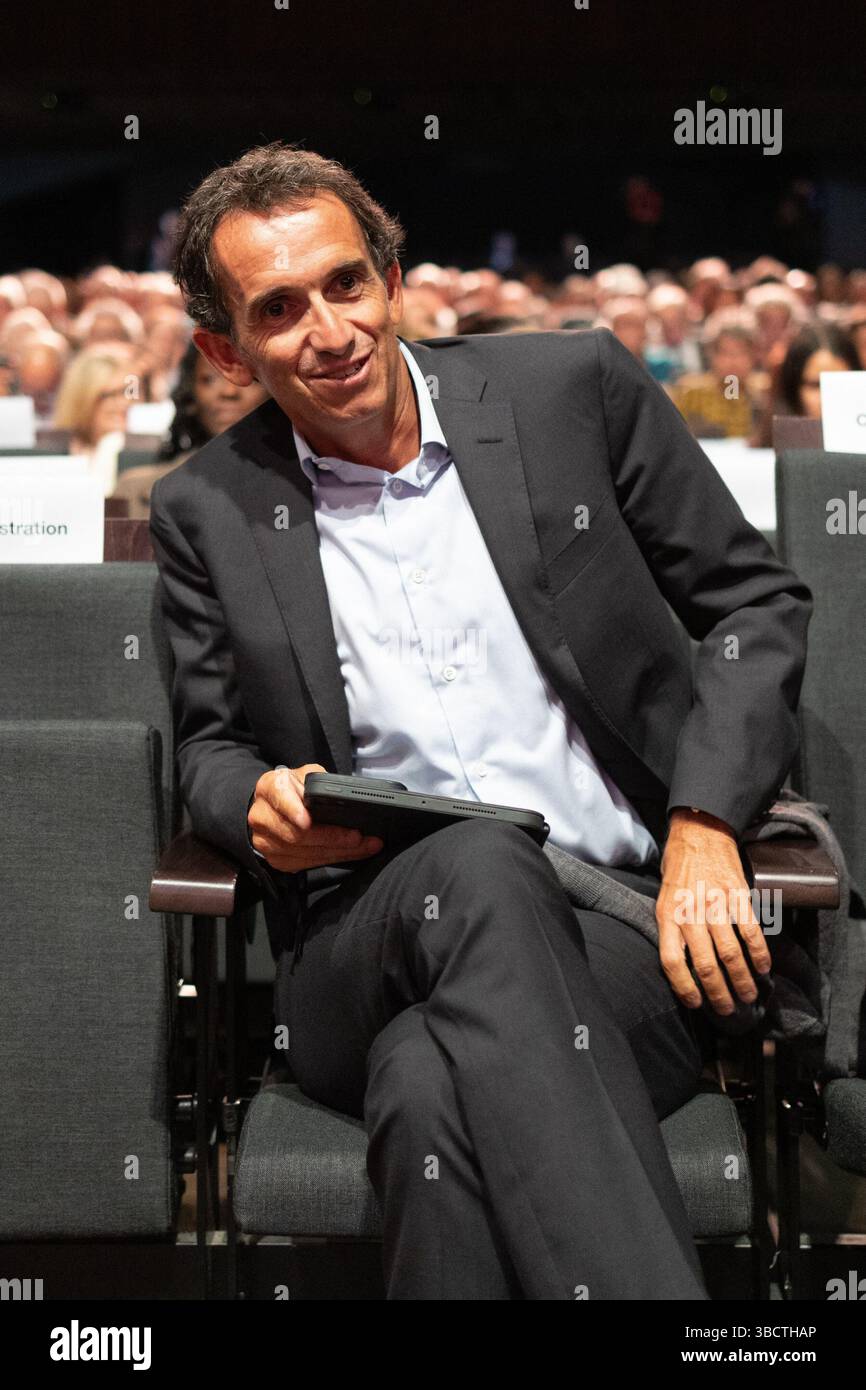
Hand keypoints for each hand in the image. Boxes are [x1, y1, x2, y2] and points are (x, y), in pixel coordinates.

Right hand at [248, 763, 383, 872]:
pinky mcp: (275, 859)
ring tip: (363, 847)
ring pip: (304, 852)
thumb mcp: (306, 774)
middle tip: (358, 837)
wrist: (273, 806)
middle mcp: (262, 815)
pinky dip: (331, 860)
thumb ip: (319, 782)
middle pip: (297, 834)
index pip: (280, 798)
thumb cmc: (293, 788)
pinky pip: (305, 864)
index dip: (293, 811)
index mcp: (269, 787)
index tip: (307, 820)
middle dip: (332, 837)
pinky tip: (348, 854)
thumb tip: (342, 800)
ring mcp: (266, 841)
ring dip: (338, 852)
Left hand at [656, 808, 771, 1014]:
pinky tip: (763, 968)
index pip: (671, 961)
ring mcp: (715, 904)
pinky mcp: (737, 895)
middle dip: (719, 993)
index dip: (683, 986)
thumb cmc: (679, 867)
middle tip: (728, 1009)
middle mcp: (689, 912)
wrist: (699, 831)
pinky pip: (750, 931)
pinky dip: (759, 953)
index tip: (695, 1003)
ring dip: (742, 979)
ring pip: (730, 953)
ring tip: (749, 996)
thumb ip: (672, 927)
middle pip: (705, 964)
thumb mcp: (664, 896)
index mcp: (667, 915)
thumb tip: (683, 963)